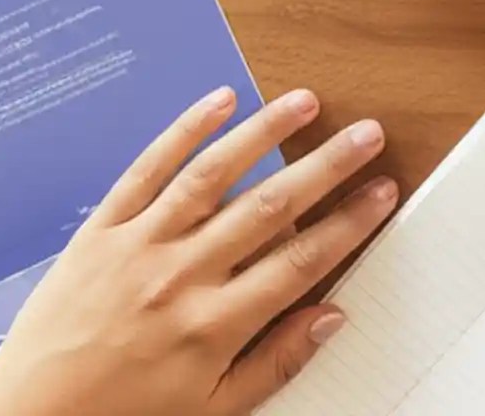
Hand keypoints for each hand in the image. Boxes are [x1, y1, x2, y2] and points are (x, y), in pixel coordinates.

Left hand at [0, 87, 398, 415]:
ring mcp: (139, 245)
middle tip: (368, 133)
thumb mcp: (213, 408)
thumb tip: (331, 315)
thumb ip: (276, 360)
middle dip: (327, 167)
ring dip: (263, 134)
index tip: (383, 193)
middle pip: (270, 208)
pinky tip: (219, 101)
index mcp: (214, 324)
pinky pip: (147, 169)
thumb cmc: (125, 415)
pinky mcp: (102, 228)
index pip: (301, 262)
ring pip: (213, 175)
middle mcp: (181, 276)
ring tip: (305, 102)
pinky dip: (184, 130)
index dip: (350, 223)